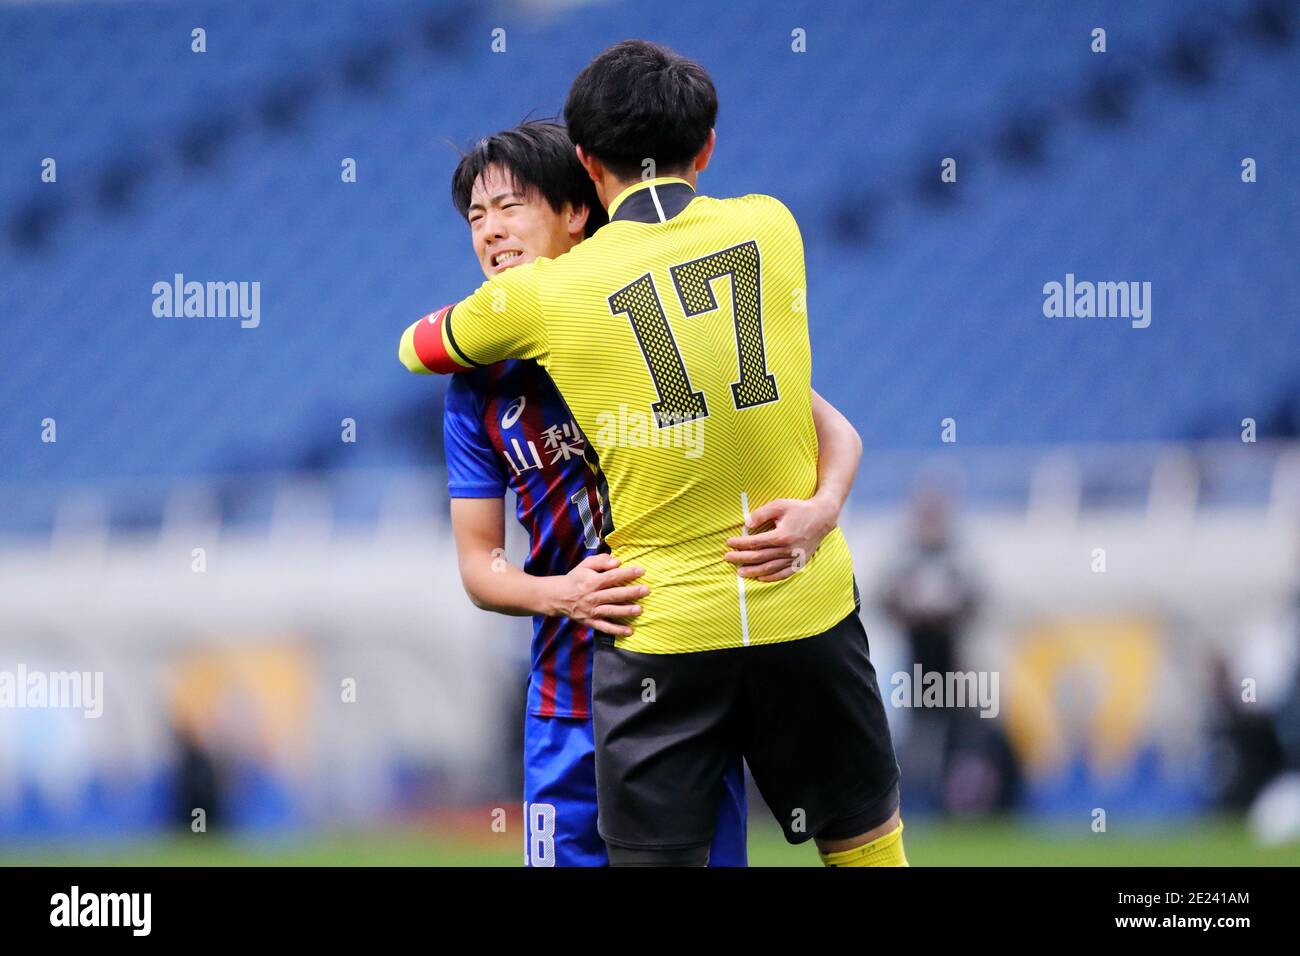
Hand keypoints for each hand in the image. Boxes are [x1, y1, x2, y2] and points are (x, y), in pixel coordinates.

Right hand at [545, 554, 647, 636]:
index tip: (641, 571)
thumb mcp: (585, 565)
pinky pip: (605, 627)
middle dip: (631, 592)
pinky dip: (616, 631)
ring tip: (639, 610)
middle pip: (614, 594)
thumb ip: (601, 561)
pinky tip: (629, 632)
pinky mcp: (591, 622)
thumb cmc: (575, 579)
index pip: (612, 577)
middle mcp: (593, 597)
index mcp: (592, 581)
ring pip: (610, 611)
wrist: (558, 597)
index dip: (627, 573)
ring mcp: (592, 611)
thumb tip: (617, 562)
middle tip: (646, 590)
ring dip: (625, 611)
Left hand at [724, 495, 838, 582]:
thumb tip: (747, 524)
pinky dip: (771, 577)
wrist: (822, 517)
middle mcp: (788, 550)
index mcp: (781, 536)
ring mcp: (794, 558)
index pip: (755, 543)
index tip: (729, 543)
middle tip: (727, 558)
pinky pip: (784, 574)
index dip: (740, 544)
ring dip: (753, 571)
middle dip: (741, 558)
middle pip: (759, 557)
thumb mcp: (779, 505)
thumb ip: (762, 513)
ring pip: (770, 568)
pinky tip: (760, 578)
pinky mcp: (800, 562)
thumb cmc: (799, 509)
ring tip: (739, 572)